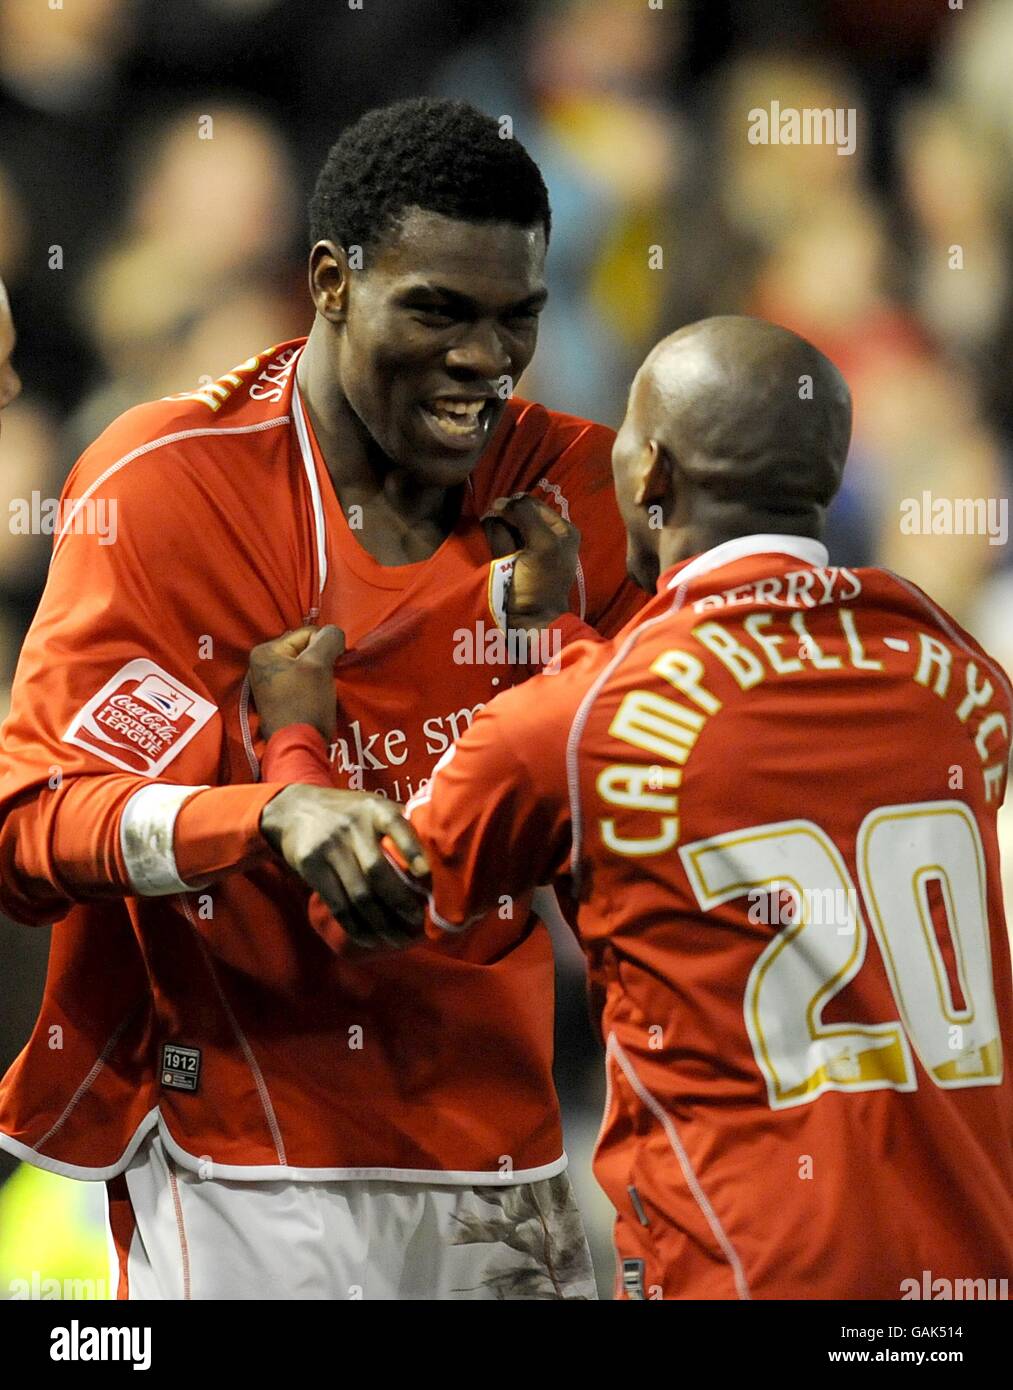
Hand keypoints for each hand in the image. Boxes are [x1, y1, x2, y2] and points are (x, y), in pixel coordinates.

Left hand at [249, 625, 343, 741]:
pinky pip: (300, 681)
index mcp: (265, 651)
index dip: (325, 648)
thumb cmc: (306, 703)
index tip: (330, 668)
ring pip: (305, 666)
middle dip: (320, 661)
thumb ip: (328, 639)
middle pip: (305, 650)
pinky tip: (316, 698)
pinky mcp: (277, 699)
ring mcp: (268, 683)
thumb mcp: (318, 665)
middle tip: (326, 680)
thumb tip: (334, 633)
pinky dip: (312, 686)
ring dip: (318, 675)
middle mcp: (261, 664)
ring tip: (321, 691)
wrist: (298, 746)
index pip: (308, 634)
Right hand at [260, 785, 428, 948]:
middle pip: (377, 871)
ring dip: (380, 923)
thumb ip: (401, 827)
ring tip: (398, 939)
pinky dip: (356, 926)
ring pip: (359, 894)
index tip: (426, 875)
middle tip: (417, 924)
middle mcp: (352, 825)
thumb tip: (439, 864)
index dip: (413, 850)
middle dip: (400, 903)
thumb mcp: (373, 807)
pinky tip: (370, 938)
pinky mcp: (311, 865)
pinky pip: (337, 904)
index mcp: (376, 809)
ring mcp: (329, 845)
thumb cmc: (350, 814)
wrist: (294, 809)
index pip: (397, 826)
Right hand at [482, 494, 579, 628]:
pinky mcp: (507, 556)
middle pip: (513, 512)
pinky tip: (499, 558)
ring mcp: (523, 544)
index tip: (507, 521)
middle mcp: (543, 533)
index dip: (516, 508)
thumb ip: (526, 515)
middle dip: (506, 524)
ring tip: (505, 556)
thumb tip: (501, 503)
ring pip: (501, 524)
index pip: (530, 502)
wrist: (527, 619)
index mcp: (561, 528)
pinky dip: (494, 544)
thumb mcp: (543, 544)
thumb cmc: (540, 583)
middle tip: (511, 547)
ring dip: (498, 535)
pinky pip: (495, 538)